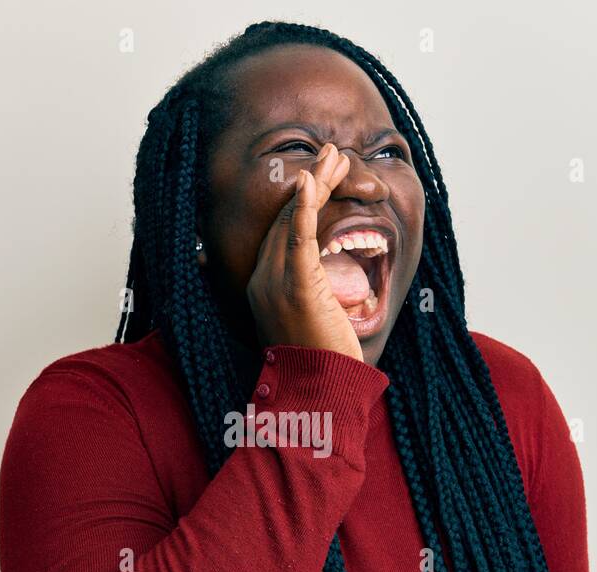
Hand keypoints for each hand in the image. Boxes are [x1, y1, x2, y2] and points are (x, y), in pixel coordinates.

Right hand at [245, 143, 362, 362]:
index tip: (320, 179)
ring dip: (316, 183)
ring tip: (334, 155)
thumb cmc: (318, 365)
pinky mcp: (297, 286)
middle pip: (287, 219)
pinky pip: (298, 237)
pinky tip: (312, 180)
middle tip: (332, 154)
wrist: (316, 392)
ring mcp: (277, 282)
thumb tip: (324, 295)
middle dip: (312, 184)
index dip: (302, 203)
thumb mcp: (309, 325)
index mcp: (262, 288)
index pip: (282, 233)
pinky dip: (306, 206)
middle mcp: (262, 280)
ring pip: (295, 220)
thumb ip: (312, 301)